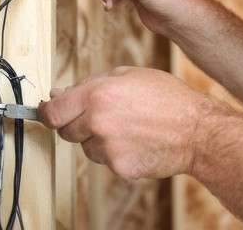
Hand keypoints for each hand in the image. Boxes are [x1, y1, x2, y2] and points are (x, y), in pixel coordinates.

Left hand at [38, 67, 212, 179]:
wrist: (197, 130)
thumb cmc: (168, 98)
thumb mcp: (129, 75)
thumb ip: (91, 83)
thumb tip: (59, 93)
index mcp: (98, 95)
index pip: (53, 112)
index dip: (46, 112)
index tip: (46, 112)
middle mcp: (99, 122)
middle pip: (65, 131)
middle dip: (76, 124)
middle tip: (99, 117)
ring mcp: (108, 147)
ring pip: (86, 146)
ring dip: (97, 138)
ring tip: (127, 127)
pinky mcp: (119, 166)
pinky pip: (105, 160)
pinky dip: (114, 152)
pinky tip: (135, 140)